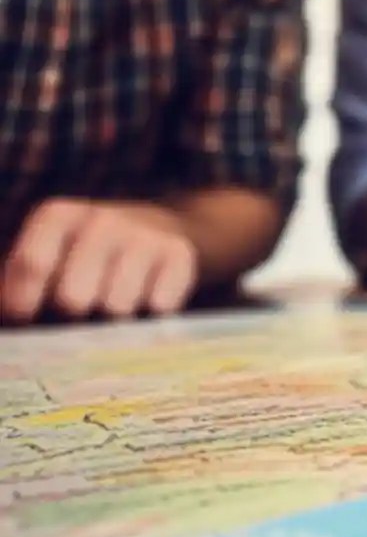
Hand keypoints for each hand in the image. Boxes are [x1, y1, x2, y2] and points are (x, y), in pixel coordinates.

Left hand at [1, 199, 197, 323]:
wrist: (162, 229)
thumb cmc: (88, 253)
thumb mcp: (50, 251)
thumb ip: (19, 280)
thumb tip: (7, 319)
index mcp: (60, 215)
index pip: (32, 264)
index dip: (23, 303)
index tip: (25, 321)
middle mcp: (102, 220)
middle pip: (73, 297)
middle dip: (72, 314)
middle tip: (79, 309)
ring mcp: (144, 236)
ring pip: (116, 309)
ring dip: (112, 317)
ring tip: (113, 303)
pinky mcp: (179, 255)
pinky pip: (157, 308)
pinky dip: (149, 315)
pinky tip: (146, 299)